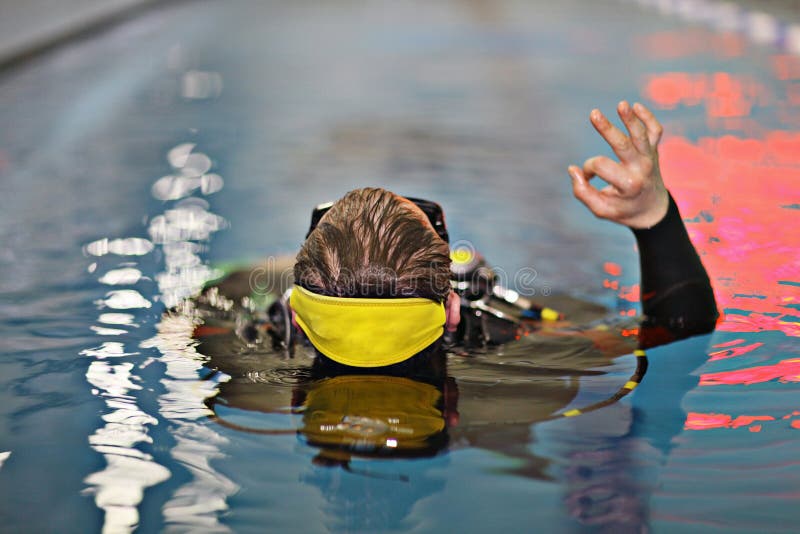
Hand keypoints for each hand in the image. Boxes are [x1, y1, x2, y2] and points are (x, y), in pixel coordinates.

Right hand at [568, 101, 668, 228]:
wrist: (653, 210)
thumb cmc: (623, 209)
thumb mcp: (601, 209)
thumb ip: (583, 193)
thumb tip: (573, 170)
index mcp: (628, 185)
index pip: (600, 166)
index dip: (587, 169)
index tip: (586, 178)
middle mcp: (641, 169)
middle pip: (623, 144)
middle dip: (607, 129)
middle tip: (593, 113)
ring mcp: (650, 157)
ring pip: (641, 134)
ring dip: (631, 118)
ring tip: (621, 103)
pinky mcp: (654, 150)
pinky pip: (655, 131)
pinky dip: (648, 117)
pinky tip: (636, 106)